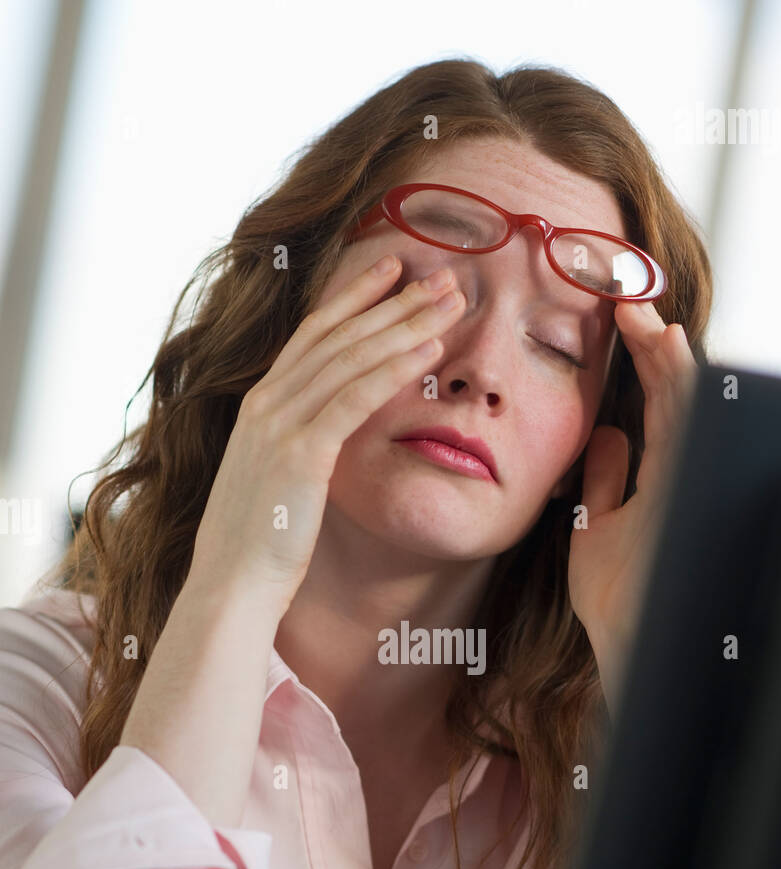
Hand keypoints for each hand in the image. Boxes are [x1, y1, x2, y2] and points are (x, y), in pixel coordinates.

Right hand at [189, 257, 464, 607]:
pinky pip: (356, 399)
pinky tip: (431, 350)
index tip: (390, 268)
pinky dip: (395, 369)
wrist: (230, 587)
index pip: (312, 334)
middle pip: (340, 335)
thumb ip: (298, 447)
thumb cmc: (258, 546)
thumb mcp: (276, 482)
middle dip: (393, 300)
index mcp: (259, 406)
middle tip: (441, 273)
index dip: (354, 296)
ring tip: (450, 300)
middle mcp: (266, 404)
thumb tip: (325, 437)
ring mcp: (279, 425)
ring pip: (352, 358)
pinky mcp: (300, 454)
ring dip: (406, 324)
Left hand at [567, 299, 696, 663]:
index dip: (641, 361)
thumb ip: (605, 484)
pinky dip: (676, 382)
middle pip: (675, 395)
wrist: (630, 648)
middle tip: (629, 301)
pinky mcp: (688, 492)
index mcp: (661, 481)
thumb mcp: (596, 531)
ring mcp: (687, 483)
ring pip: (686, 402)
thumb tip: (609, 436)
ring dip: (665, 352)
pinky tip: (663, 348)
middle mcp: (681, 476)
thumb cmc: (616, 601)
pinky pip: (685, 426)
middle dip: (654, 345)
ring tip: (641, 313)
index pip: (657, 406)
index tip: (617, 322)